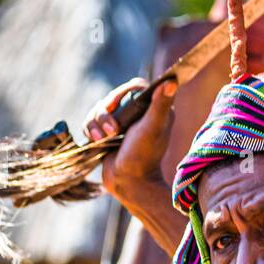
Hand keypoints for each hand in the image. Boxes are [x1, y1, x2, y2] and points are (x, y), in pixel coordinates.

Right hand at [89, 78, 177, 202]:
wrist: (128, 183)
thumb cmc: (143, 156)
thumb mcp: (152, 128)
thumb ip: (160, 105)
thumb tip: (172, 81)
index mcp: (154, 109)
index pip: (134, 87)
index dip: (122, 93)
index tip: (116, 105)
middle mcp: (139, 114)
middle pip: (113, 97)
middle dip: (106, 113)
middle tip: (112, 132)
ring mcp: (123, 123)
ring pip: (99, 109)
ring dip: (96, 123)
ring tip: (104, 140)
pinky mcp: (109, 133)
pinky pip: (92, 121)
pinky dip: (91, 130)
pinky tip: (97, 141)